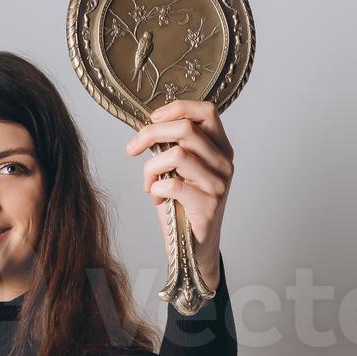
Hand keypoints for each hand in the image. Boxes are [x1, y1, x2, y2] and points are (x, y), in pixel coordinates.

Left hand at [125, 98, 233, 289]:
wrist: (193, 246)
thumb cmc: (182, 204)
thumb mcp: (177, 169)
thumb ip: (171, 146)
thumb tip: (148, 126)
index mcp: (220, 147)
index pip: (206, 111)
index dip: (177, 109)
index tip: (151, 119)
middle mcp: (224, 162)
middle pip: (186, 130)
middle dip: (150, 135)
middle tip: (132, 149)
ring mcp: (220, 184)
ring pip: (178, 155)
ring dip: (151, 168)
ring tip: (149, 183)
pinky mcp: (209, 205)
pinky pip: (174, 185)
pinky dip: (156, 189)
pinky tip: (157, 198)